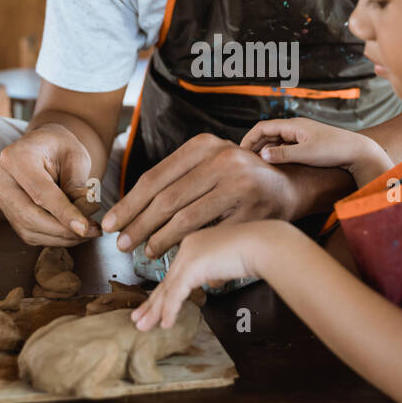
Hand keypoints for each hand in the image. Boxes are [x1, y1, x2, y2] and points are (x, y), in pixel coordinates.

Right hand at [0, 123, 101, 246]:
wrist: (43, 146)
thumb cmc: (61, 147)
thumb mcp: (76, 157)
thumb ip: (77, 187)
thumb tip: (82, 221)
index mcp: (15, 158)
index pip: (41, 192)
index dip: (64, 213)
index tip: (85, 228)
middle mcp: (1, 180)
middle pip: (30, 216)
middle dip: (64, 230)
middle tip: (92, 231)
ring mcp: (1, 198)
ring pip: (30, 229)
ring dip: (62, 237)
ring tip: (89, 232)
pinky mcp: (8, 213)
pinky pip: (30, 233)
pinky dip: (54, 238)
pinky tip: (73, 233)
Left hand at [101, 133, 299, 257]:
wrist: (291, 184)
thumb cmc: (240, 178)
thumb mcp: (210, 164)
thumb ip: (178, 178)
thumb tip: (130, 207)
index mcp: (204, 145)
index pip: (155, 177)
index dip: (129, 203)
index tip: (110, 223)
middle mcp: (222, 159)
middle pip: (166, 199)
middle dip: (138, 225)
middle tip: (121, 244)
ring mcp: (240, 184)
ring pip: (186, 218)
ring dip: (160, 239)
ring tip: (145, 252)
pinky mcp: (254, 209)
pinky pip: (213, 233)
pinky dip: (192, 249)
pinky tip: (178, 257)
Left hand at [131, 221, 284, 330]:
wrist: (265, 244)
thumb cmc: (256, 250)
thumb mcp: (227, 261)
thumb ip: (214, 270)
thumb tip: (208, 283)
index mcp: (195, 242)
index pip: (175, 272)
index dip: (163, 292)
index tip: (154, 307)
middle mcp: (188, 245)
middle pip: (167, 280)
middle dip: (152, 303)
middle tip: (139, 319)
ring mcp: (189, 254)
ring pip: (167, 288)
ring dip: (155, 310)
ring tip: (143, 325)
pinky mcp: (193, 265)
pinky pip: (176, 293)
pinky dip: (170, 310)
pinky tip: (166, 323)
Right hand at [241, 118, 390, 186]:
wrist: (357, 151)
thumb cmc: (333, 150)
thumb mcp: (306, 154)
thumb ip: (282, 154)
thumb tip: (261, 154)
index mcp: (293, 125)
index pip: (262, 127)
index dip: (248, 138)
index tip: (239, 151)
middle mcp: (296, 127)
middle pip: (267, 132)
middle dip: (254, 144)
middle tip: (243, 159)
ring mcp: (301, 134)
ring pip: (276, 139)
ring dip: (264, 148)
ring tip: (255, 162)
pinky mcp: (307, 143)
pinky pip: (285, 145)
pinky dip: (275, 152)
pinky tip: (273, 163)